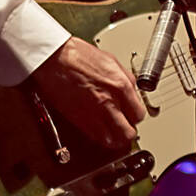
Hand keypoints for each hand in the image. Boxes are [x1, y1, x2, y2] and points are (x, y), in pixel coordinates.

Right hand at [29, 36, 146, 150]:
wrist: (55, 58)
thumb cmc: (79, 55)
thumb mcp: (112, 61)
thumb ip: (126, 79)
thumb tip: (132, 92)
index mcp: (120, 86)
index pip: (139, 114)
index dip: (136, 117)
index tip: (132, 116)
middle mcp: (109, 102)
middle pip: (128, 133)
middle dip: (128, 132)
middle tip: (125, 127)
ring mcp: (93, 113)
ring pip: (112, 141)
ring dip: (114, 138)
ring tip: (113, 132)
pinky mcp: (78, 119)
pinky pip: (95, 138)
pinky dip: (99, 137)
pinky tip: (99, 130)